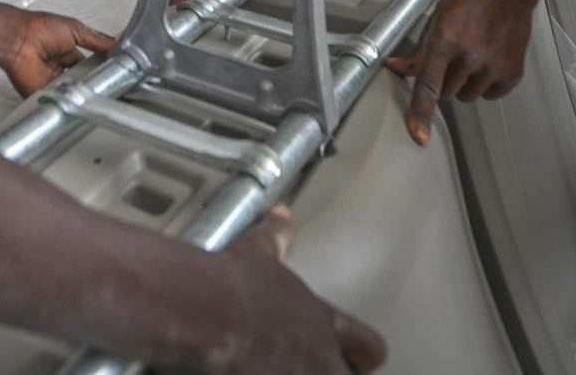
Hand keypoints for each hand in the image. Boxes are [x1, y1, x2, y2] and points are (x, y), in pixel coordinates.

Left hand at [0, 9, 115, 96]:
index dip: (100, 70)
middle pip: (82, 81)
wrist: (20, 40)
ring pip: (72, 93)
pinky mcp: (43, 93)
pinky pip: (58, 100)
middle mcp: (60, 68)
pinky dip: (66, 100)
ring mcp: (52, 82)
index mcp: (68, 53)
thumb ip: (96, 40)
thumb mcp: (75, 29)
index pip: (89, 66)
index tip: (114, 72)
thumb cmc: (40, 29)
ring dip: (79, 91)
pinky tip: (74, 96)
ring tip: (90, 89)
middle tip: (104, 84)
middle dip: (92, 83)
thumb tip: (114, 43)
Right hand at [184, 208, 386, 373]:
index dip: (362, 354)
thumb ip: (275, 237)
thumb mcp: (257, 253)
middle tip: (309, 366)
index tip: (354, 357)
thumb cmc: (233, 285)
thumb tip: (282, 216)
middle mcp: (320, 358)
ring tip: (263, 365)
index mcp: (322, 322)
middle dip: (335, 370)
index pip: (370, 347)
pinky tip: (240, 371)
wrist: (205, 311)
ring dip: (296, 372)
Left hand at [386, 0, 535, 144]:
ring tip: (471, 56)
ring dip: (465, 85)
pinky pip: (491, 95)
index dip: (421, 113)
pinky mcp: (512, 72)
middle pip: (446, 94)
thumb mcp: (436, 19)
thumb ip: (418, 51)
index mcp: (446, 40)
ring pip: (468, 97)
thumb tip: (398, 68)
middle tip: (451, 59)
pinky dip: (486, 85)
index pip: (428, 86)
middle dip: (444, 82)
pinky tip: (487, 61)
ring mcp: (493, 65)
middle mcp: (470, 55)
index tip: (419, 135)